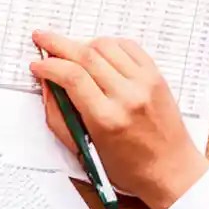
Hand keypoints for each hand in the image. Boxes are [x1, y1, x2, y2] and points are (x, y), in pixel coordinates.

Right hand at [29, 31, 208, 208]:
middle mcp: (127, 97)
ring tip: (71, 50)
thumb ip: (59, 117)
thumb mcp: (84, 150)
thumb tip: (47, 85)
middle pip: (86, 56)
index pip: (71, 77)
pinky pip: (129, 46)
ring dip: (83, 43)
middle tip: (42, 38)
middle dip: (58, 44)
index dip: (49, 66)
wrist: (171, 170)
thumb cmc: (128, 167)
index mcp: (107, 119)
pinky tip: (98, 51)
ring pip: (106, 46)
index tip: (37, 64)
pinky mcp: (156, 76)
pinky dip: (109, 44)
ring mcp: (145, 83)